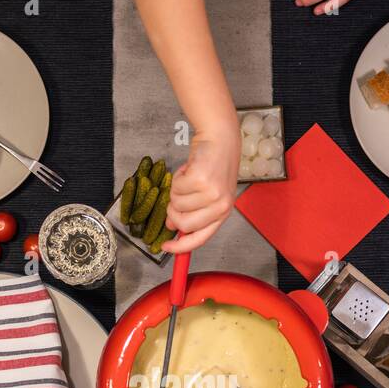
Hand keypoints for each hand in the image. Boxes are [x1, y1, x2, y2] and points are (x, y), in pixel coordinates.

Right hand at [162, 122, 239, 253]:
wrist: (220, 139)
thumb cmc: (214, 165)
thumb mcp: (207, 194)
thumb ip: (192, 212)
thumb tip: (172, 224)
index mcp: (222, 213)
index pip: (200, 238)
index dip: (180, 247)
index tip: (166, 248)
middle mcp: (220, 206)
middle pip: (183, 223)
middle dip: (173, 212)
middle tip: (175, 198)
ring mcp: (211, 193)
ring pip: (177, 203)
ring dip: (176, 190)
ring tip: (188, 178)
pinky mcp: (201, 180)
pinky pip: (176, 187)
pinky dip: (177, 177)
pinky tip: (188, 169)